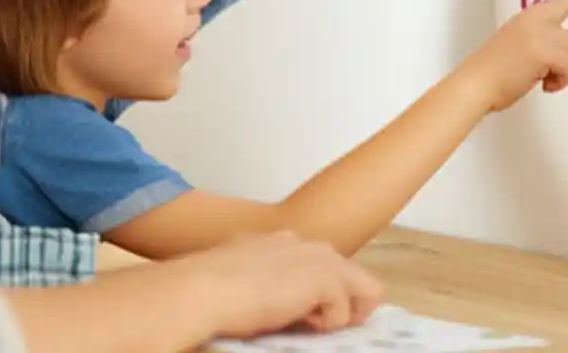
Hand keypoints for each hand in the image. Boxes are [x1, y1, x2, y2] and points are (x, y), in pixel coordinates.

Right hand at [186, 231, 384, 339]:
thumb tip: (271, 302)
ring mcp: (317, 257)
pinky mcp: (324, 278)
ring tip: (312, 325)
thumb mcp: (242, 279)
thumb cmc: (210, 290)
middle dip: (342, 299)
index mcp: (279, 242)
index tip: (300, 313)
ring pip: (363, 287)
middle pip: (348, 271)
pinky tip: (302, 325)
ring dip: (342, 311)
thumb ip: (265, 282)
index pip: (316, 263)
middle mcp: (303, 243)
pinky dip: (329, 323)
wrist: (205, 288)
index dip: (316, 291)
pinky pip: (344, 309)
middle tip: (316, 323)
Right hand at [455, 0, 567, 112]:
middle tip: (542, 73)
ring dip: (561, 71)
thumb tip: (554, 51)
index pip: (562, 0)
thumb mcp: (515, 43)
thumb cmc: (491, 71)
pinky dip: (560, 81)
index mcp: (528, 16)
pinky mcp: (545, 51)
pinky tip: (543, 86)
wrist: (475, 83)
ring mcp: (541, 34)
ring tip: (540, 79)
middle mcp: (536, 20)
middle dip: (563, 59)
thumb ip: (535, 38)